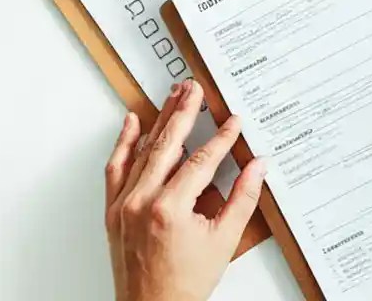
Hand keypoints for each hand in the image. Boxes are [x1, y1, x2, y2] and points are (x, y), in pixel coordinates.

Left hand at [104, 79, 266, 300]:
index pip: (200, 161)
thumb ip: (243, 198)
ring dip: (159, 121)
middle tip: (194, 90)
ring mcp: (123, 205)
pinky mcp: (113, 211)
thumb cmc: (184, 283)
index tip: (232, 121)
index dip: (220, 138)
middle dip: (184, 113)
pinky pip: (116, 168)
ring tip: (173, 97)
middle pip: (167, 145)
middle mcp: (141, 202)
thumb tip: (258, 167)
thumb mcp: (224, 240)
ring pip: (141, 152)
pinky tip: (133, 124)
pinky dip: (124, 144)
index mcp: (169, 209)